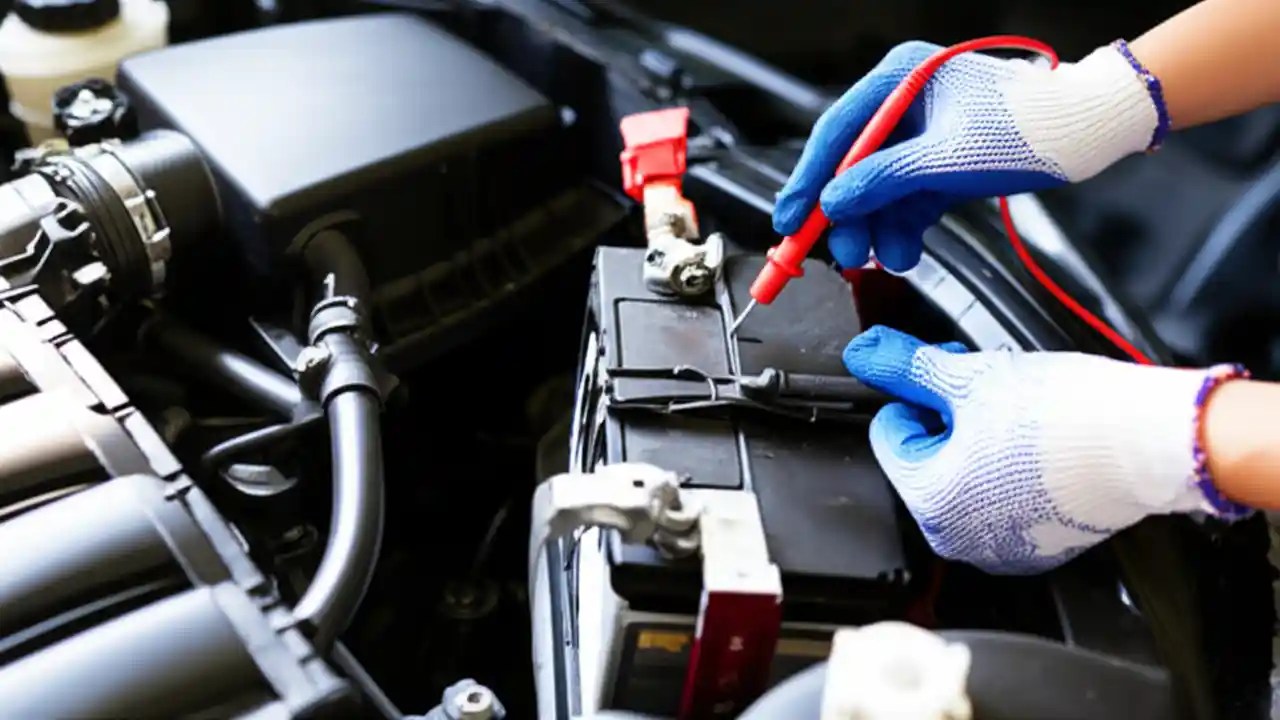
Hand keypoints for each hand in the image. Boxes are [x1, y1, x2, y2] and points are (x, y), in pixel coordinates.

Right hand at [774, 40, 1161, 271]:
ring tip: (882, 258)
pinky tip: (904, 251)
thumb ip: (882, 181)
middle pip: (854, 165)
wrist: (1088, 134)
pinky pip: (906, 198)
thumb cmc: (1030, 127)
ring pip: (880, 189)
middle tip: (842, 251)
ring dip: (878, 228)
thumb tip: (834, 202)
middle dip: (848, 215)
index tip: (790, 219)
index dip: (810, 180)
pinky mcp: (940, 161)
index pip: (836, 133)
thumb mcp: (945, 160)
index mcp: (900, 79)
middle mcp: (906, 102)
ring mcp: (923, 133)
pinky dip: (903, 227)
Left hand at [843, 326, 1244, 573]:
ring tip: (1019, 417)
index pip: (890, 434)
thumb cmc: (1067, 418)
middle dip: (949, 416)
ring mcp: (1000, 549)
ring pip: (964, 477)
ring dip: (979, 440)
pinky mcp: (1039, 548)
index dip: (921, 396)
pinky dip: (1011, 471)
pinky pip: (1002, 502)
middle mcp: (957, 539)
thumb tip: (864, 354)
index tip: (955, 376)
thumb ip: (904, 367)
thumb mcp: (969, 377)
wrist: (1149, 443)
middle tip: (990, 389)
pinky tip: (1040, 447)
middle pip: (927, 457)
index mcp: (929, 503)